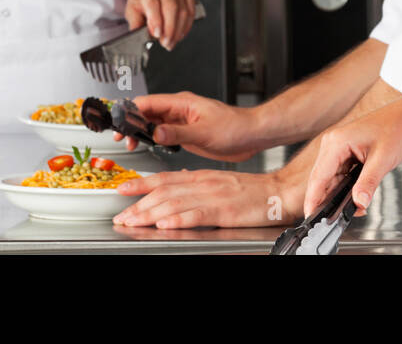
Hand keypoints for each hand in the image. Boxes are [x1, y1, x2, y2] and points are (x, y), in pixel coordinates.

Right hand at [111, 91, 261, 160]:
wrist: (251, 136)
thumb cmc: (235, 127)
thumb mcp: (204, 132)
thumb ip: (178, 133)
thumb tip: (156, 132)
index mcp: (183, 103)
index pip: (149, 102)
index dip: (130, 111)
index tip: (117, 121)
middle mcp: (180, 110)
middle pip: (147, 112)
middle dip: (130, 123)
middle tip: (119, 137)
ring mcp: (182, 121)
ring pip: (153, 123)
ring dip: (139, 131)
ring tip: (129, 143)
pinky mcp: (186, 133)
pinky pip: (162, 133)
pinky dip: (151, 138)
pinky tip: (146, 145)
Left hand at [112, 168, 301, 228]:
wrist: (279, 191)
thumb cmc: (252, 190)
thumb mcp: (220, 181)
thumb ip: (196, 183)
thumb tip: (175, 184)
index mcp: (202, 176)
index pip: (165, 177)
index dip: (141, 183)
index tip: (122, 189)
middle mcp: (204, 183)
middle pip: (164, 192)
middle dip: (139, 205)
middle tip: (121, 216)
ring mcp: (214, 196)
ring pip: (175, 203)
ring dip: (151, 214)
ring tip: (134, 222)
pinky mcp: (226, 210)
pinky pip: (198, 215)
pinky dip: (180, 220)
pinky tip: (166, 225)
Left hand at [124, 0, 195, 50]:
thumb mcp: (132, 6)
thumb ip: (135, 21)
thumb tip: (138, 35)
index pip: (153, 4)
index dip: (156, 21)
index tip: (157, 34)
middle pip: (171, 7)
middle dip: (169, 29)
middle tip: (165, 43)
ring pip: (183, 11)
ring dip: (178, 30)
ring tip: (171, 42)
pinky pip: (191, 11)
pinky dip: (187, 25)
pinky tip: (180, 34)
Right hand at [303, 98, 401, 217]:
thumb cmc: (395, 129)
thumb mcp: (382, 160)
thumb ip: (369, 183)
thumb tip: (359, 203)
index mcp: (336, 142)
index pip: (318, 177)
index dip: (313, 200)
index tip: (311, 218)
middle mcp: (332, 144)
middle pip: (321, 180)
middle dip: (329, 201)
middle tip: (337, 219)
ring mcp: (337, 148)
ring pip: (330, 180)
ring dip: (339, 195)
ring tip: (355, 207)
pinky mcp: (344, 153)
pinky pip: (339, 175)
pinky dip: (345, 188)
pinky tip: (356, 196)